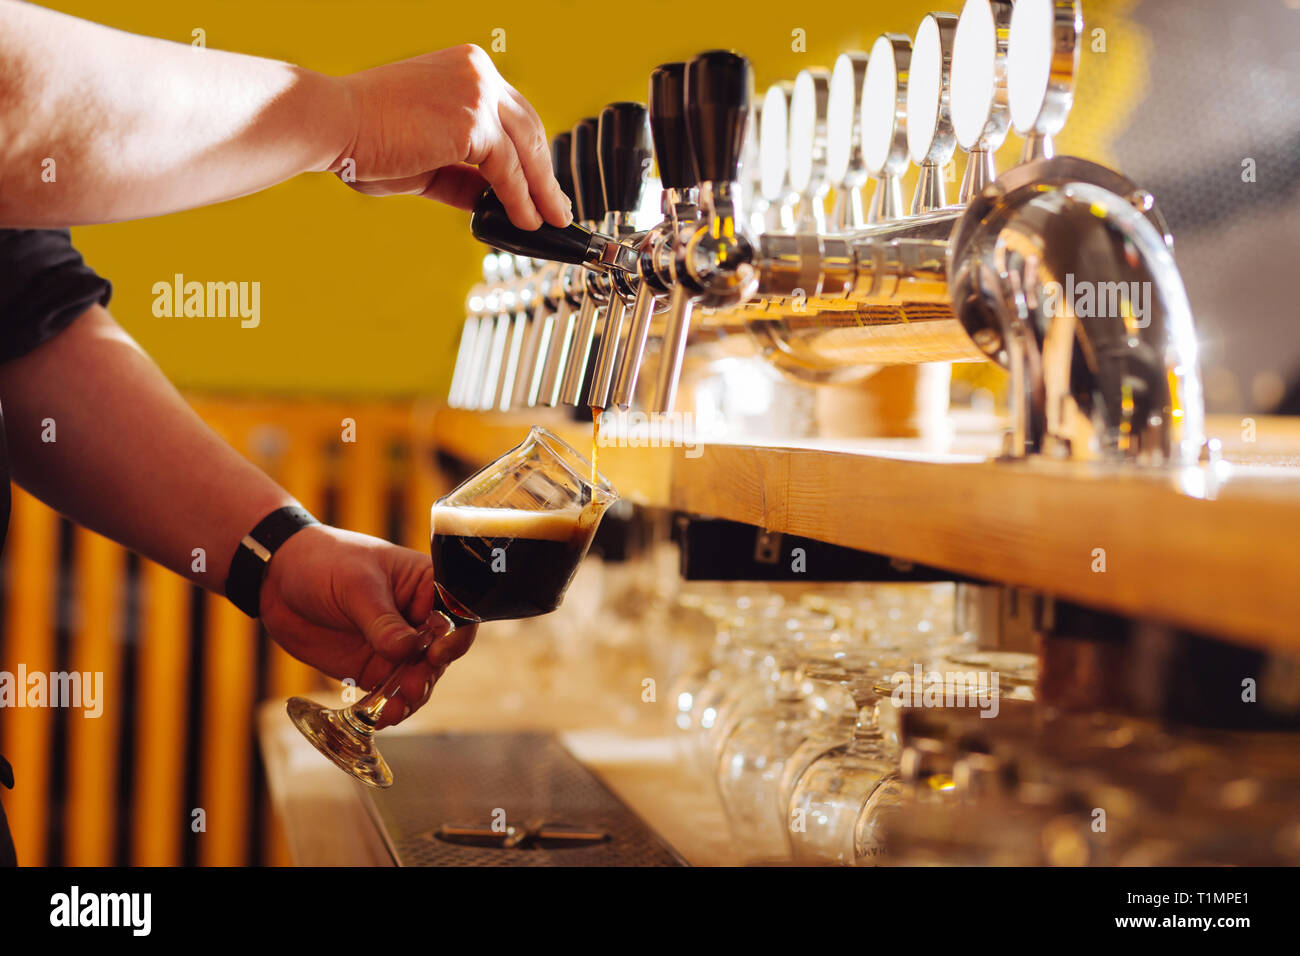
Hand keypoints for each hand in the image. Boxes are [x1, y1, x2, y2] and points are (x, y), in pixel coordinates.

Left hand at [259, 524, 476, 727]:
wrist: (276, 580)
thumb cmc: (323, 562)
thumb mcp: (355, 585)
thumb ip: (381, 620)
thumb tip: (405, 650)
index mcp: (426, 584)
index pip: (456, 612)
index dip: (454, 635)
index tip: (437, 653)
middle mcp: (418, 618)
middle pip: (441, 652)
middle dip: (428, 674)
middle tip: (412, 687)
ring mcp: (397, 646)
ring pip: (418, 678)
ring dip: (411, 696)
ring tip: (395, 710)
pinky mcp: (373, 667)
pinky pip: (389, 693)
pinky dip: (386, 708)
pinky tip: (379, 718)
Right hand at [333, 43, 571, 229]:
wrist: (332, 124)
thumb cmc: (363, 138)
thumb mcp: (427, 160)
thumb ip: (465, 176)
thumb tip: (495, 201)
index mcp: (466, 69)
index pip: (512, 115)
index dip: (530, 154)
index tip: (542, 184)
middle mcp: (478, 72)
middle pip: (529, 129)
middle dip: (546, 174)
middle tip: (557, 208)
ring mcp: (478, 92)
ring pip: (527, 150)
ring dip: (542, 192)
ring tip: (551, 222)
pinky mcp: (474, 120)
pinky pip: (509, 168)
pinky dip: (521, 198)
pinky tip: (525, 220)